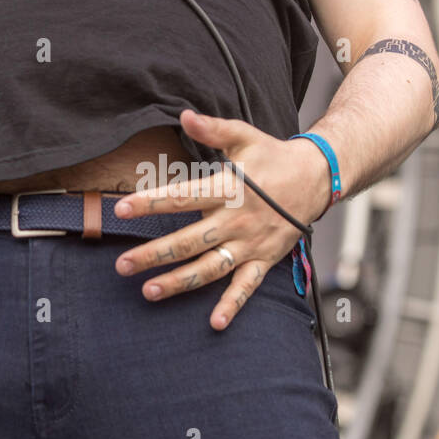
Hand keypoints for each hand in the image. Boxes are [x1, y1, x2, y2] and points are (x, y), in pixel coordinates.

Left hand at [109, 108, 331, 329]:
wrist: (317, 178)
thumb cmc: (273, 157)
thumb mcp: (244, 136)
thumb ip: (212, 128)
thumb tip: (185, 115)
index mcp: (228, 189)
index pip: (183, 198)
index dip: (151, 203)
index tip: (121, 209)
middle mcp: (237, 221)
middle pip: (189, 241)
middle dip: (154, 254)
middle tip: (122, 265)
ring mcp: (251, 244)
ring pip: (211, 268)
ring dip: (180, 282)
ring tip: (149, 291)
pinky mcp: (265, 259)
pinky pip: (247, 286)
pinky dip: (233, 305)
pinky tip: (214, 323)